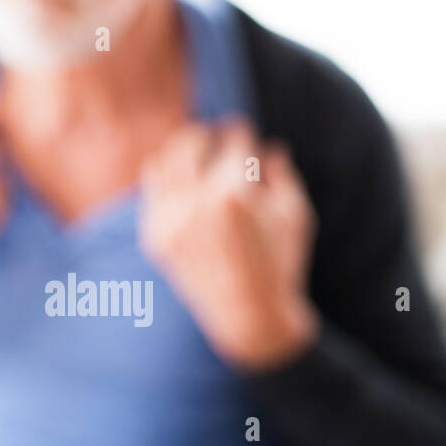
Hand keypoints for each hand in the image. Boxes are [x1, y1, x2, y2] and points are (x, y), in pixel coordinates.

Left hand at [140, 118, 319, 370]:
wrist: (248, 316)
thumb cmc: (281, 263)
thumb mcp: (294, 215)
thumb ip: (281, 173)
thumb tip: (269, 144)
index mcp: (235, 194)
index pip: (233, 142)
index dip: (241, 132)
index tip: (243, 129)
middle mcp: (197, 203)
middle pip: (191, 142)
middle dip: (208, 136)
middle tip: (217, 138)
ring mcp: (170, 219)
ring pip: (166, 159)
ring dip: (184, 151)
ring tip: (197, 153)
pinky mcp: (154, 234)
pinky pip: (152, 185)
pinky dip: (165, 173)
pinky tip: (180, 175)